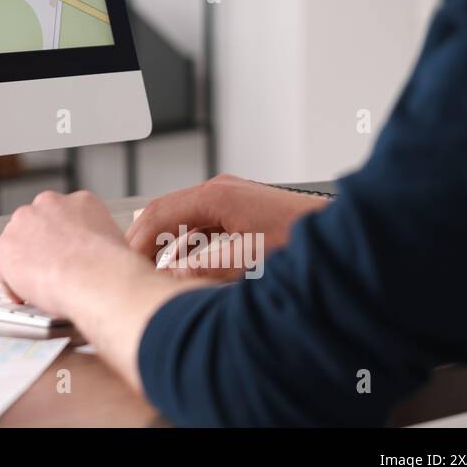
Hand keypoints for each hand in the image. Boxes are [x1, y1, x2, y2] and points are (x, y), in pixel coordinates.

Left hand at [0, 189, 148, 317]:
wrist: (96, 277)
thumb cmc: (110, 267)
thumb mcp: (115, 241)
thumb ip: (97, 240)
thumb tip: (95, 256)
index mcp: (80, 201)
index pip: (64, 216)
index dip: (63, 239)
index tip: (65, 255)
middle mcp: (49, 204)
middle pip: (38, 224)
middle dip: (41, 247)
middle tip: (50, 271)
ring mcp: (25, 223)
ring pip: (19, 243)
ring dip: (25, 263)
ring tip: (38, 287)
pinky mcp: (7, 246)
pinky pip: (5, 267)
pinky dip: (13, 284)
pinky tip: (25, 296)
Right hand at [125, 174, 328, 279]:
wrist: (343, 233)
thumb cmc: (303, 239)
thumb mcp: (250, 257)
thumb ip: (205, 267)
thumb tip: (170, 275)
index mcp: (216, 195)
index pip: (159, 213)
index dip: (137, 240)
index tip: (123, 262)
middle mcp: (219, 191)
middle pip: (165, 212)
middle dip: (145, 240)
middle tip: (128, 266)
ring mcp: (229, 198)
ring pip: (181, 219)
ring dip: (165, 243)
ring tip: (151, 269)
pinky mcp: (240, 210)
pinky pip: (199, 224)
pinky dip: (184, 243)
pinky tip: (182, 263)